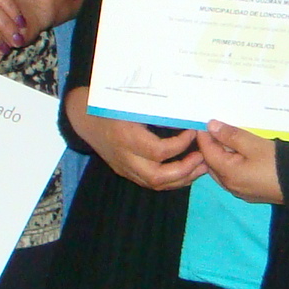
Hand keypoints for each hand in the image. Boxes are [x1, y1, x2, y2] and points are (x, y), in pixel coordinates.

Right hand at [65, 87, 204, 190]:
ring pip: (155, 185)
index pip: (159, 151)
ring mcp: (125, 168)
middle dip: (184, 170)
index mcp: (126, 137)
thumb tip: (187, 114)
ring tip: (201, 167)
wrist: (84, 119)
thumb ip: (157, 111)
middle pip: (157, 177)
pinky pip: (151, 183)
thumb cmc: (111, 104)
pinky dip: (172, 180)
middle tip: (203, 157)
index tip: (193, 132)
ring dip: (182, 179)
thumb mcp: (132, 103)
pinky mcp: (126, 172)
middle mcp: (125, 157)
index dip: (180, 144)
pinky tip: (186, 171)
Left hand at [196, 120, 282, 203]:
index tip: (203, 120)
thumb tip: (211, 126)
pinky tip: (240, 154)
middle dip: (211, 146)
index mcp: (227, 173)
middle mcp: (230, 185)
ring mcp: (241, 191)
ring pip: (223, 171)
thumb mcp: (254, 144)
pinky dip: (232, 164)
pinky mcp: (252, 193)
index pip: (207, 151)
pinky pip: (234, 176)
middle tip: (216, 127)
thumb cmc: (277, 163)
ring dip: (222, 155)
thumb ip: (231, 135)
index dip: (204, 135)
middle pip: (212, 163)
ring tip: (228, 138)